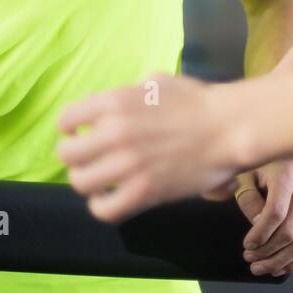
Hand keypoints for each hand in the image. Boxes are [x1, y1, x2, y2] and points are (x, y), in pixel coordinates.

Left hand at [56, 72, 240, 221]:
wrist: (227, 127)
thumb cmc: (196, 101)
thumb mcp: (155, 83)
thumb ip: (126, 92)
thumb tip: (104, 100)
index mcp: (114, 102)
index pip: (65, 120)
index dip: (70, 129)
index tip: (79, 134)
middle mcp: (114, 133)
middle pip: (67, 154)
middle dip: (75, 157)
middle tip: (89, 159)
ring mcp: (128, 165)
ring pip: (81, 182)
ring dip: (87, 182)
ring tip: (99, 181)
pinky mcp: (144, 192)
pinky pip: (104, 209)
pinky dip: (101, 206)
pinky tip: (110, 199)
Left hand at [209, 161, 292, 276]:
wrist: (287, 162)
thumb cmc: (262, 169)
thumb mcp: (247, 177)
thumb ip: (250, 200)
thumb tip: (257, 226)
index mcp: (287, 175)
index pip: (276, 212)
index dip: (260, 233)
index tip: (246, 245)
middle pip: (291, 231)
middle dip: (268, 251)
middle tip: (250, 260)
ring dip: (281, 261)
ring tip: (261, 268)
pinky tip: (279, 267)